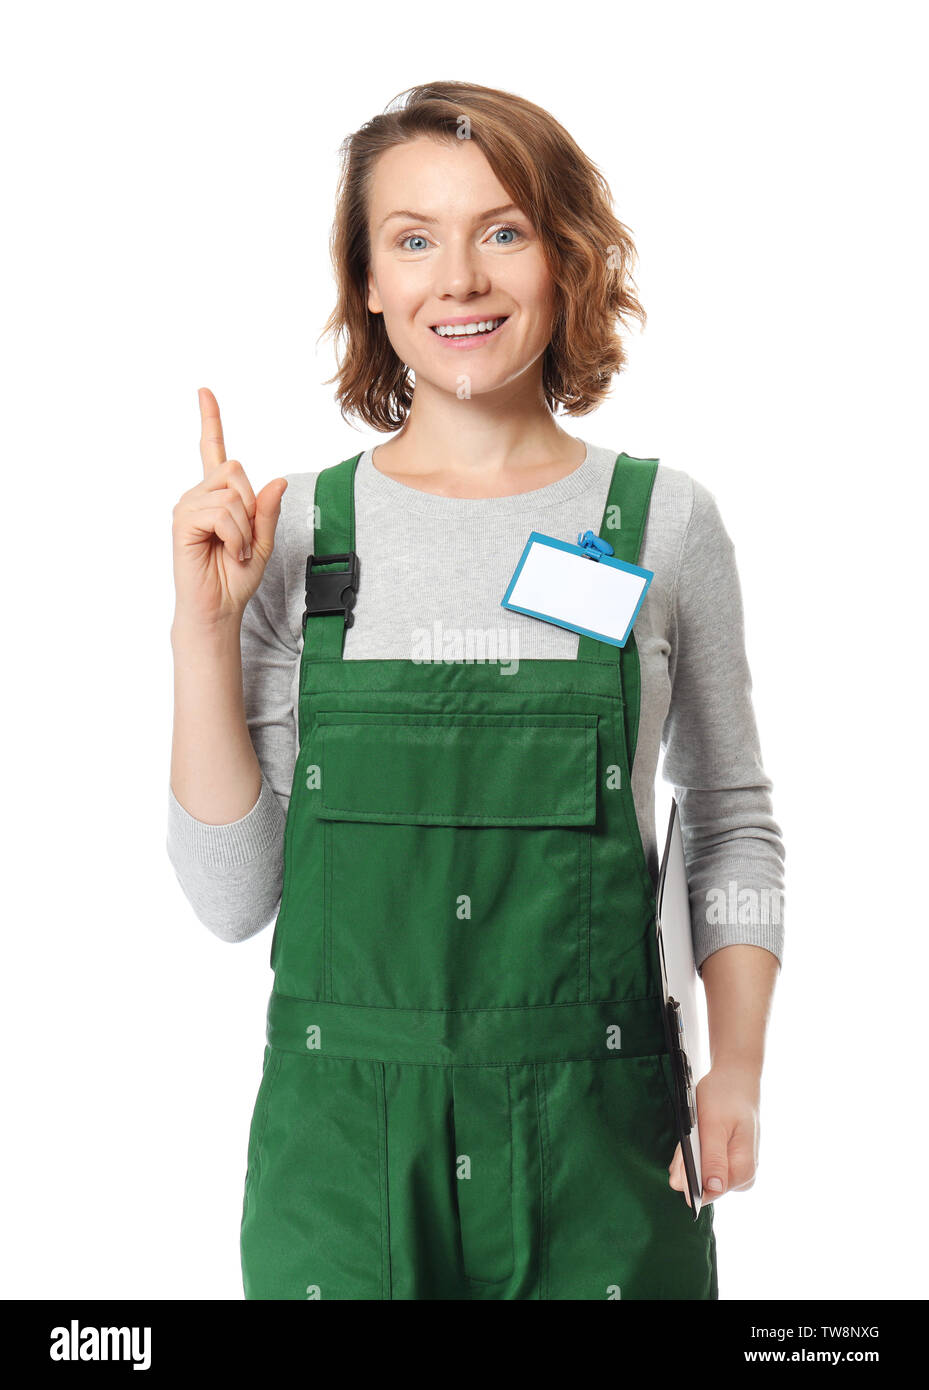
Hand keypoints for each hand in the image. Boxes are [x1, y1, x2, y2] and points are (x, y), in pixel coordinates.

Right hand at [171, 387, 287, 627]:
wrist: (219, 607)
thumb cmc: (236, 577)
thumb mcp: (264, 541)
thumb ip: (269, 511)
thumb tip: (278, 480)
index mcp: (217, 496)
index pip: (213, 451)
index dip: (210, 421)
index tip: (204, 391)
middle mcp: (199, 495)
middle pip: (236, 470)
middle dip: (251, 506)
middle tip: (243, 539)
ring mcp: (188, 506)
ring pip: (233, 493)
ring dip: (244, 528)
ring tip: (234, 550)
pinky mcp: (183, 521)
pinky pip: (223, 513)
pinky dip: (236, 536)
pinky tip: (227, 552)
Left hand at [668, 1060, 759, 1206]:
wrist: (736, 1079)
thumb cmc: (726, 1098)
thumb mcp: (715, 1125)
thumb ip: (713, 1159)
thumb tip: (712, 1189)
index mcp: (744, 1170)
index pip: (708, 1191)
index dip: (688, 1178)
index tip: (682, 1158)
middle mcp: (743, 1176)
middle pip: (702, 1183)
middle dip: (686, 1164)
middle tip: (687, 1140)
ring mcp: (736, 1170)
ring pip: (700, 1174)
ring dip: (688, 1157)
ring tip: (694, 1134)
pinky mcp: (728, 1162)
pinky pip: (703, 1165)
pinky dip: (693, 1153)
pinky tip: (693, 1139)